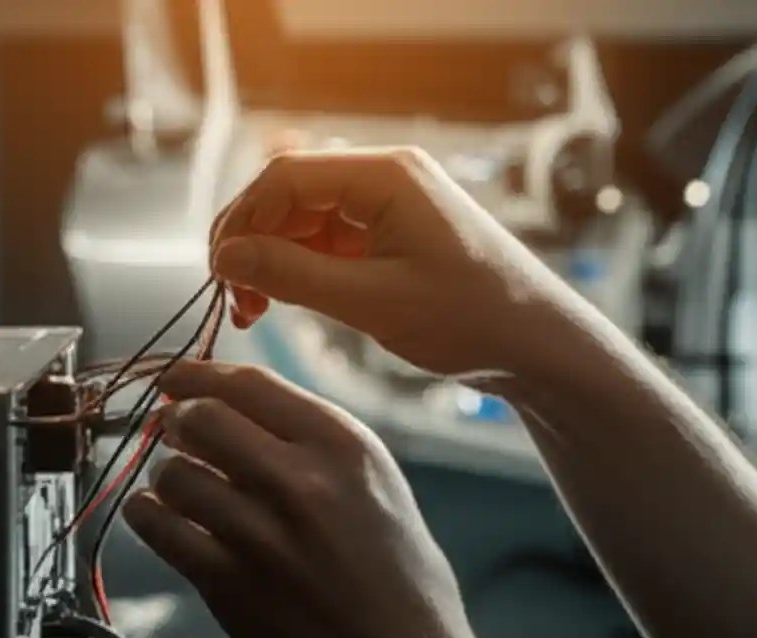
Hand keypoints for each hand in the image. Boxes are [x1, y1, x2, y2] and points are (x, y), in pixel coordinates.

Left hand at [122, 360, 521, 637]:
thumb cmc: (399, 574)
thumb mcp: (378, 482)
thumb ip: (316, 441)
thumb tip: (242, 405)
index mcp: (343, 446)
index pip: (250, 384)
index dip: (200, 373)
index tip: (178, 376)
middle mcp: (301, 481)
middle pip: (202, 418)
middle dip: (176, 418)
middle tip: (170, 427)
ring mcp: (260, 534)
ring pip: (173, 474)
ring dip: (164, 473)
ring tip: (175, 483)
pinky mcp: (229, 584)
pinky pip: (160, 530)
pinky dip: (148, 514)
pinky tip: (156, 514)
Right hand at [208, 147, 577, 375]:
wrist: (537, 343)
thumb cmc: (471, 318)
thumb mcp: (372, 302)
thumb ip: (293, 276)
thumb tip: (224, 257)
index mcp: (386, 176)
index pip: (285, 176)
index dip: (241, 220)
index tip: (219, 273)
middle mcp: (386, 178)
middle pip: (290, 194)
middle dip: (254, 242)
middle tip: (234, 299)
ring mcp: (390, 205)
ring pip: (305, 219)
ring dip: (273, 259)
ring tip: (254, 310)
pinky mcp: (393, 234)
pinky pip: (329, 240)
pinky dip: (301, 268)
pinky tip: (284, 302)